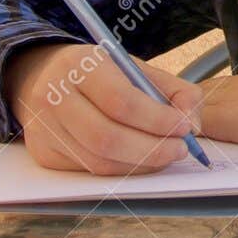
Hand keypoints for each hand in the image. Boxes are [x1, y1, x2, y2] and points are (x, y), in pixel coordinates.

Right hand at [4, 43, 204, 174]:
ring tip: (166, 155)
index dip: (157, 120)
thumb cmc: (101, 73)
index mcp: (80, 66)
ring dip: (141, 164)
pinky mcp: (44, 154)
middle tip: (181, 150)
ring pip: (98, 161)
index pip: (121, 101)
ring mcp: (44, 128)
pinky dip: (122, 170)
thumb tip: (194, 124)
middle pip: (107, 138)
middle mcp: (54, 97)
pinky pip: (89, 171)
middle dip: (152, 150)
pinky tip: (140, 160)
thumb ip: (175, 91)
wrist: (43, 76)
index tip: (185, 128)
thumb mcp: (136, 68)